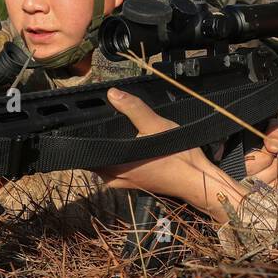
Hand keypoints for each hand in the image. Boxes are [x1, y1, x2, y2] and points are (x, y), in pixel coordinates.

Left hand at [97, 89, 277, 221]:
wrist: (197, 180)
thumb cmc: (178, 156)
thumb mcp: (156, 125)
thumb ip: (133, 109)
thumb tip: (111, 94)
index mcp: (112, 166)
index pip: (84, 151)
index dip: (81, 135)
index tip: (80, 120)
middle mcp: (112, 178)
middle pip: (94, 155)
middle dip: (97, 138)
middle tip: (103, 119)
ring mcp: (122, 183)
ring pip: (105, 161)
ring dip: (109, 147)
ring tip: (116, 128)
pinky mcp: (131, 183)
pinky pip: (117, 166)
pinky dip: (119, 155)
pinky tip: (129, 143)